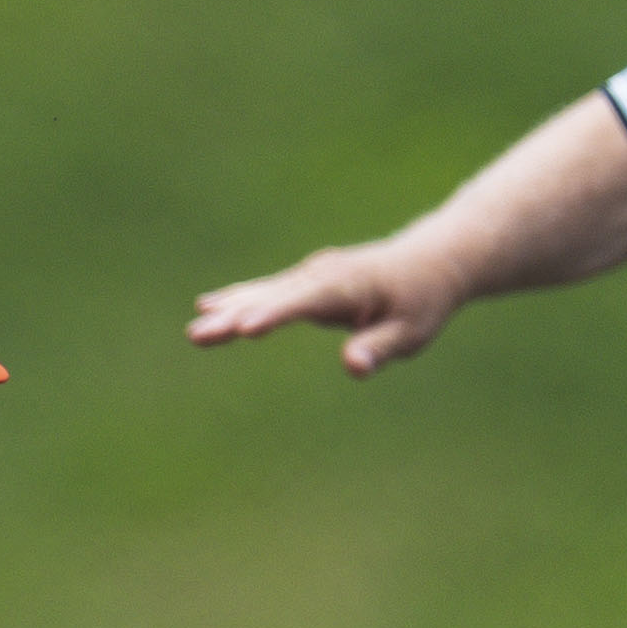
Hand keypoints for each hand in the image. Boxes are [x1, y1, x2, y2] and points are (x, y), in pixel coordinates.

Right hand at [186, 240, 459, 375]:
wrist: (431, 261)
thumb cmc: (422, 302)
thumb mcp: (411, 332)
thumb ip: (379, 348)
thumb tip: (353, 366)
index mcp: (348, 286)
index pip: (305, 302)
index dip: (274, 315)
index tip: (245, 329)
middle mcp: (323, 274)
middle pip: (272, 297)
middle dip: (235, 317)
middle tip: (198, 334)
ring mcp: (311, 275)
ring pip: (263, 293)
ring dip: (227, 310)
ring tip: (195, 331)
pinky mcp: (307, 281)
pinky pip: (267, 291)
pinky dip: (239, 298)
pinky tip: (208, 304)